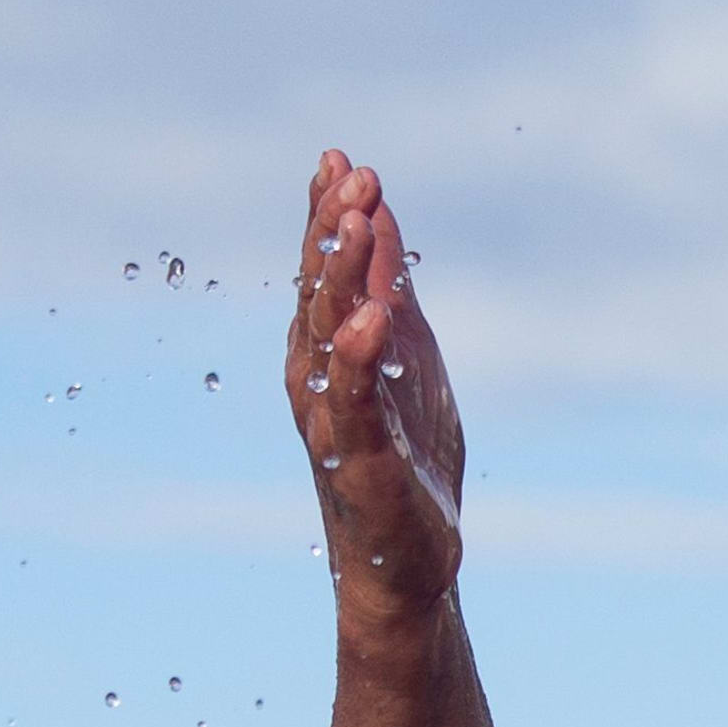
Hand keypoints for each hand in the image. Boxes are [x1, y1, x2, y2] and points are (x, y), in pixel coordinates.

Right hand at [286, 151, 464, 614]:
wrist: (408, 567)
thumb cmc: (404, 462)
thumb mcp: (407, 356)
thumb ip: (389, 287)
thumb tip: (376, 210)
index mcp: (328, 352)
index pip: (321, 271)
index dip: (326, 215)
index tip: (338, 159)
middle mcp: (318, 381)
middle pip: (318, 293)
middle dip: (333, 232)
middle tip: (352, 176)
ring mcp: (336, 422)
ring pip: (329, 339)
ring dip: (340, 279)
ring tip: (357, 222)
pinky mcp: (362, 464)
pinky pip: (356, 407)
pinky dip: (361, 363)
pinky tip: (373, 320)